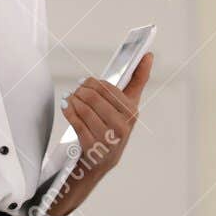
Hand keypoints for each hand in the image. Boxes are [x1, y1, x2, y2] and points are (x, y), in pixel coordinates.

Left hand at [60, 54, 150, 180]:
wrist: (102, 160)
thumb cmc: (116, 127)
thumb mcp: (129, 106)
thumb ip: (139, 80)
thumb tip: (149, 55)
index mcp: (131, 112)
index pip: (108, 89)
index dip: (93, 83)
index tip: (85, 82)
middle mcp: (122, 126)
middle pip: (94, 98)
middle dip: (81, 91)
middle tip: (75, 90)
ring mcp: (107, 138)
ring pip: (84, 109)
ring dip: (73, 100)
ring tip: (69, 97)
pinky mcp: (92, 146)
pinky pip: (76, 122)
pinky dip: (68, 111)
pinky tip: (66, 106)